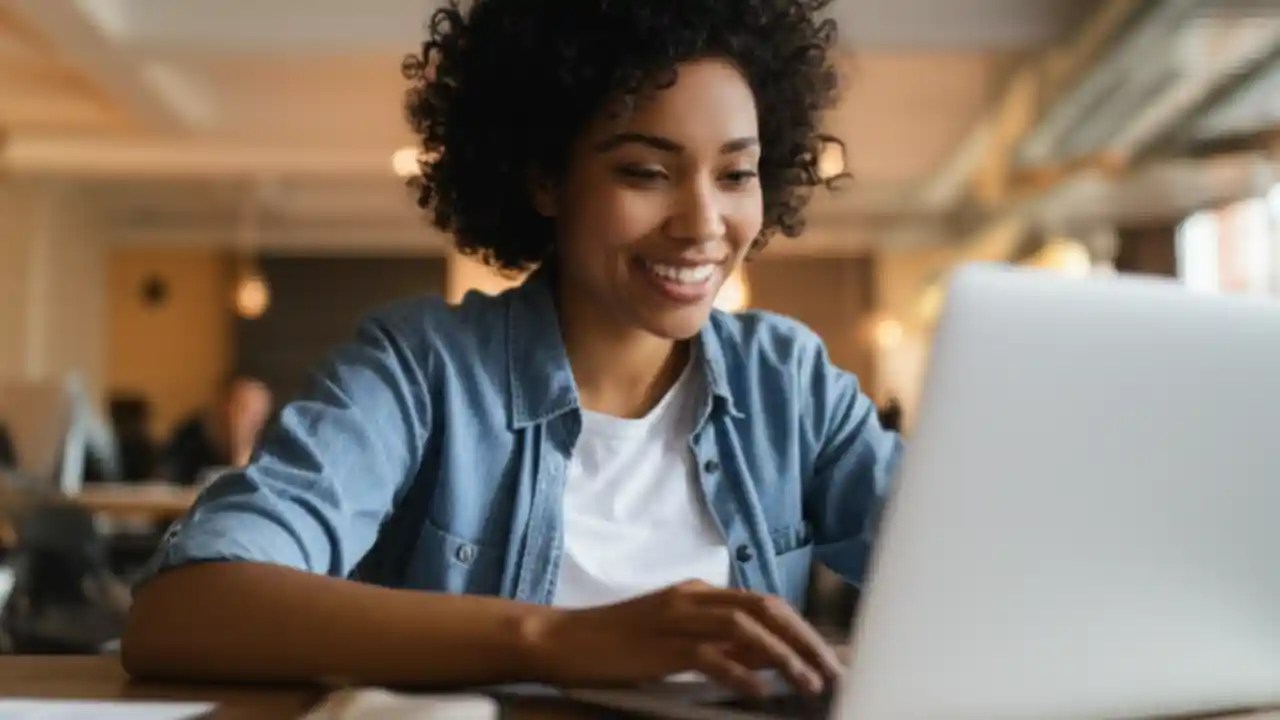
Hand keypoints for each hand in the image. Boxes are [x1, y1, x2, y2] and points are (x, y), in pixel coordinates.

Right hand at [527, 580, 841, 697]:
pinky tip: (760, 690)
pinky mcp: (658, 642)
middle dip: (805, 639)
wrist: (561, 640)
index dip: (803, 629)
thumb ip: (721, 646)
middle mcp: (694, 596)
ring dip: (783, 654)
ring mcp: (675, 616)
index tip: (831, 657)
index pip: (766, 603)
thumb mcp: (677, 641)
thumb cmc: (618, 645)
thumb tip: (770, 661)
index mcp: (700, 592)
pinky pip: (708, 653)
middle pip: (765, 607)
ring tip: (808, 683)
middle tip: (833, 671)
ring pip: (744, 626)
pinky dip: (739, 670)